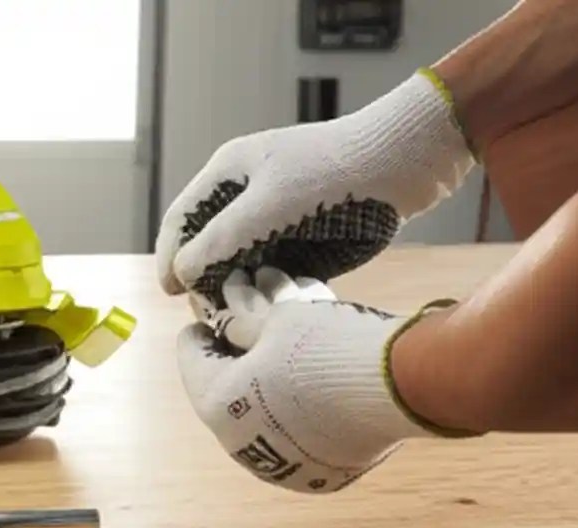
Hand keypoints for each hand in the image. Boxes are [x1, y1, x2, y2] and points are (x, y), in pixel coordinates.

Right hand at [155, 70, 474, 301]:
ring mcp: (277, 222)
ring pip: (241, 268)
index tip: (171, 293)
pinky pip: (275, 277)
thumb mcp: (271, 203)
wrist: (408, 161)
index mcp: (229, 174)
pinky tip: (278, 311)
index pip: (181, 220)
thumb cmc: (337, 170)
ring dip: (239, 293)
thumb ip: (222, 238)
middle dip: (206, 281)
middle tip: (214, 313)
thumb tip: (179, 273)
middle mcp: (248, 199)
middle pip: (208, 249)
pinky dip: (270, 295)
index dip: (169, 257)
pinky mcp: (307, 244)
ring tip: (246, 317)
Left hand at [177, 268, 463, 493]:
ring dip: (269, 376)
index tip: (202, 324)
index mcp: (217, 402)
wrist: (401, 386)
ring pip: (263, 410)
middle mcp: (241, 443)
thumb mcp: (278, 320)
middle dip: (238, 355)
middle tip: (245, 331)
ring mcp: (281, 463)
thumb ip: (241, 325)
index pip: (192, 359)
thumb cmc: (327, 346)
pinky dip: (296, 404)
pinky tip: (310, 377)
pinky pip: (296, 432)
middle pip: (228, 388)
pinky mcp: (318, 471)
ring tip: (286, 346)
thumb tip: (224, 329)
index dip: (198, 335)